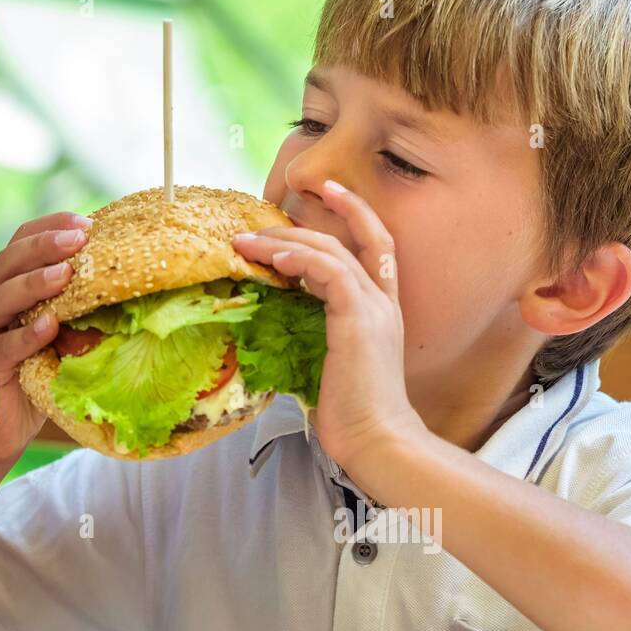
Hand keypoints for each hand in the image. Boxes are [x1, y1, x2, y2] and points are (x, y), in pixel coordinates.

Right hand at [0, 212, 90, 467]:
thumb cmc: (29, 383)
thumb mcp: (51, 340)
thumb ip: (67, 312)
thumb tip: (119, 286)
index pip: (16, 245)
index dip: (48, 228)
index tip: (86, 222)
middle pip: (7, 263)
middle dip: (45, 246)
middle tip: (80, 236)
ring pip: (0, 298)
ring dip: (34, 283)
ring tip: (66, 272)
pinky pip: (3, 346)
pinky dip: (27, 334)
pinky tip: (51, 325)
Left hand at [232, 180, 423, 483]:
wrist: (378, 441)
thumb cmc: (354, 418)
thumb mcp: (333, 368)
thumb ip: (316, 338)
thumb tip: (278, 330)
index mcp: (383, 312)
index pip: (377, 245)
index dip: (354, 213)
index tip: (326, 190)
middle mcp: (384, 302)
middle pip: (348, 239)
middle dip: (297, 228)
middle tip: (254, 229)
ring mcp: (374, 308)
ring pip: (330, 250)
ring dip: (284, 242)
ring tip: (247, 245)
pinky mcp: (358, 318)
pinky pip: (326, 270)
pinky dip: (298, 259)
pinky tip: (272, 261)